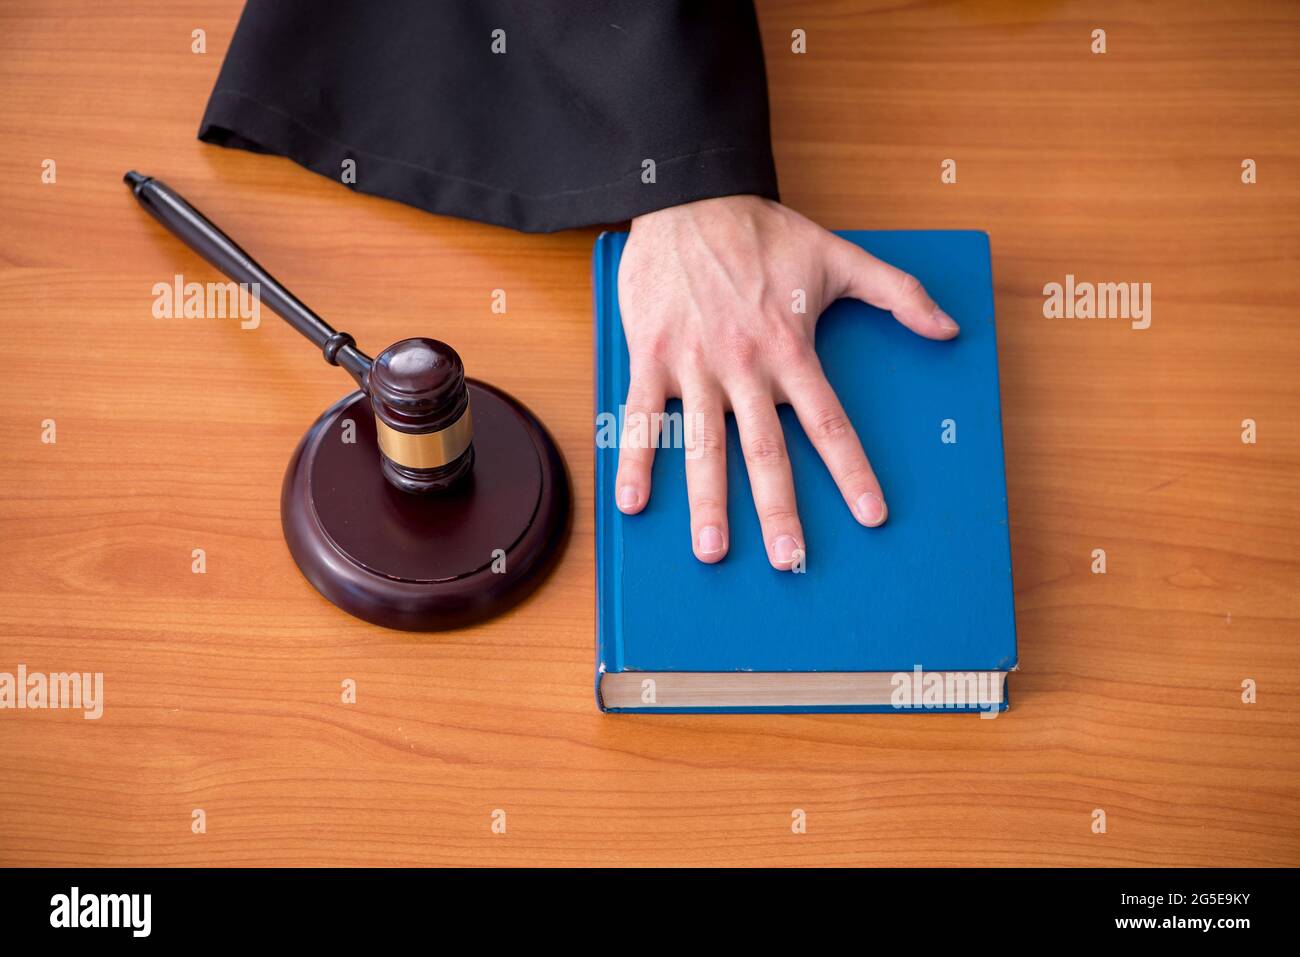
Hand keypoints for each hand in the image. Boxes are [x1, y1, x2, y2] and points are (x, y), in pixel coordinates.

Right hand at [614, 195, 958, 569]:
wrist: (689, 194)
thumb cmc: (761, 230)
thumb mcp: (840, 255)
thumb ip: (899, 294)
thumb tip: (948, 328)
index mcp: (792, 349)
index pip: (829, 423)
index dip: (852, 472)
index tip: (871, 515)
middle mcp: (744, 365)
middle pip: (766, 450)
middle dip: (779, 509)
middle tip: (789, 560)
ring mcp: (694, 364)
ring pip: (702, 444)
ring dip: (707, 501)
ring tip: (712, 551)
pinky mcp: (651, 356)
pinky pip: (640, 416)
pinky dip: (635, 460)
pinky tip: (634, 503)